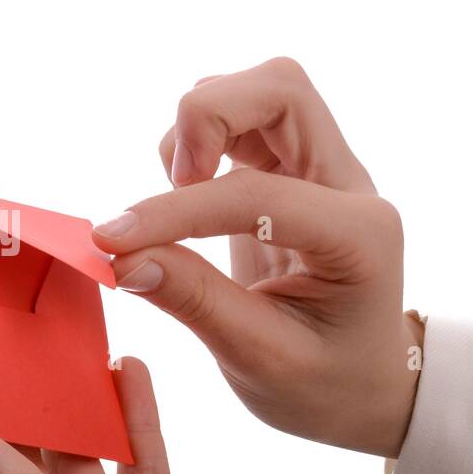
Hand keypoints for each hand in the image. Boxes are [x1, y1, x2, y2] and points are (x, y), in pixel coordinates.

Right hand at [91, 58, 420, 457]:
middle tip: (173, 184)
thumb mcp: (260, 360)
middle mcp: (347, 186)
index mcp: (360, 238)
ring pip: (259, 88)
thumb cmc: (324, 384)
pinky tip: (186, 195)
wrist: (362, 386)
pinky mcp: (290, 167)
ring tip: (177, 197)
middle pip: (281, 87)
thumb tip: (121, 256)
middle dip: (207, 117)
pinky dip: (196, 138)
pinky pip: (240, 113)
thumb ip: (194, 301)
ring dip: (199, 126)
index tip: (110, 243)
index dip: (174, 212)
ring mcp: (321, 168)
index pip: (259, 194)